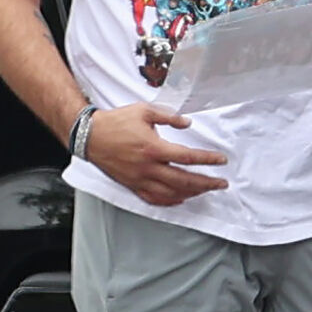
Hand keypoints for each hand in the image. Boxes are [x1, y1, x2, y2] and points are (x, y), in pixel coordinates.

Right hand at [85, 103, 227, 206]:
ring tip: (206, 190)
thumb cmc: (116, 122)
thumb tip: (188, 123)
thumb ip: (169, 116)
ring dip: (192, 193)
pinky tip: (181, 198)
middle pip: (184, 180)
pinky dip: (170, 201)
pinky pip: (154, 199)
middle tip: (221, 183)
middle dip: (206, 183)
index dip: (208, 160)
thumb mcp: (144, 111)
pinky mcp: (132, 185)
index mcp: (153, 148)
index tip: (221, 160)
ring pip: (171, 192)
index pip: (188, 157)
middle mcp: (148, 167)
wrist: (89, 136)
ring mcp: (139, 179)